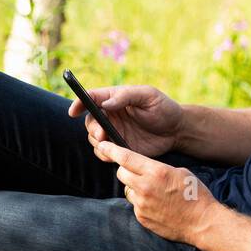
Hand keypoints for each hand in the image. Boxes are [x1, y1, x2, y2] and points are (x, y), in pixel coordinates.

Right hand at [68, 83, 183, 157]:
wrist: (177, 130)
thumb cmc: (164, 108)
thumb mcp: (148, 95)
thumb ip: (126, 96)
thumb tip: (106, 103)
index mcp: (115, 98)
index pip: (91, 98)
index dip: (79, 103)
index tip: (73, 111)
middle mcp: (110, 115)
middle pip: (90, 121)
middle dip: (92, 128)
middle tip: (102, 133)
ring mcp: (114, 132)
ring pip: (94, 138)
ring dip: (97, 142)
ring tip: (108, 144)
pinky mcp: (120, 147)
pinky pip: (105, 152)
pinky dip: (105, 154)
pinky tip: (113, 154)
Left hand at [93, 139, 215, 243]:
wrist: (202, 222)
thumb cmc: (195, 194)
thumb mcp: (179, 172)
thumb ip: (157, 169)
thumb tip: (143, 169)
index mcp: (156, 172)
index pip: (126, 158)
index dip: (111, 150)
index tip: (102, 145)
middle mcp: (145, 187)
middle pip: (121, 173)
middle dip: (126, 170)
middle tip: (138, 173)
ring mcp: (142, 204)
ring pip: (127, 190)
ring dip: (135, 188)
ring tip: (155, 193)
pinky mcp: (141, 218)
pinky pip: (135, 205)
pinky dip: (142, 203)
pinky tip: (158, 205)